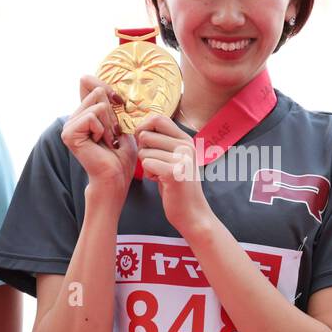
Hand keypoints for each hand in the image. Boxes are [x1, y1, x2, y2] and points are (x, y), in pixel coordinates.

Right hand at [61, 75, 137, 199]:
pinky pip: (92, 117)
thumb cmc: (121, 155)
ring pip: (98, 105)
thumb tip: (104, 86)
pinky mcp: (69, 133)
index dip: (106, 88)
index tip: (119, 102)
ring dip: (110, 124)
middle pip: (98, 92)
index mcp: (84, 112)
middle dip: (113, 113)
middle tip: (112, 134)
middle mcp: (74, 117)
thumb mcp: (121, 122)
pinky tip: (101, 144)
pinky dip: (103, 131)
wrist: (115, 177)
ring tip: (108, 141)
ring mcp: (69, 125)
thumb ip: (111, 103)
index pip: (88, 82)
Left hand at [135, 114, 214, 238]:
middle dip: (143, 150)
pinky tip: (160, 181)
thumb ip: (162, 142)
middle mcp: (186, 146)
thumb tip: (140, 128)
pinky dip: (148, 174)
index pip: (158, 118)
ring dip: (146, 165)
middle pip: (147, 135)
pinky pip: (147, 163)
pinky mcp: (174, 173)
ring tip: (160, 175)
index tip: (142, 141)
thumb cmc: (177, 186)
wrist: (192, 213)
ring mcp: (182, 159)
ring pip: (144, 151)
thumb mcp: (174, 158)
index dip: (143, 127)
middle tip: (154, 165)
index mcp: (186, 140)